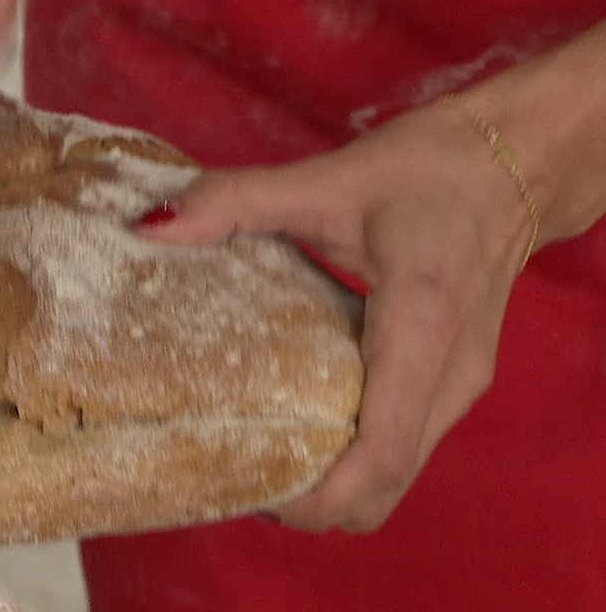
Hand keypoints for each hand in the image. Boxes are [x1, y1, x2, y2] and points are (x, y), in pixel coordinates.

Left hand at [137, 97, 535, 532]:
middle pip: (385, 484)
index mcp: (421, 324)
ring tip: (262, 455)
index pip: (378, 451)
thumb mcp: (327, 177)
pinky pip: (405, 445)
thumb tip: (149, 225)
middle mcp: (450, 372)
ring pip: (398, 474)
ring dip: (335, 485)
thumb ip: (237, 201)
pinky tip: (303, 424)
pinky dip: (356, 458)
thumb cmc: (429, 168)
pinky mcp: (453, 381)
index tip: (255, 494)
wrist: (514, 161)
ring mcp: (460, 384)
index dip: (317, 495)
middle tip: (239, 476)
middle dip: (313, 501)